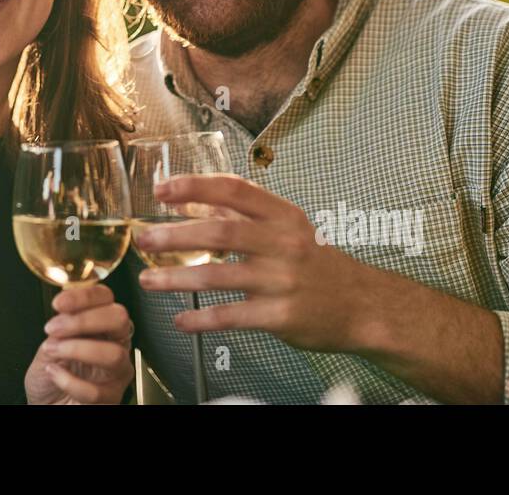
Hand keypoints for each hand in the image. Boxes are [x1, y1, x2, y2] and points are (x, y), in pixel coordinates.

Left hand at [25, 284, 133, 403]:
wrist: (45, 403)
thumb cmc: (50, 372)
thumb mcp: (49, 342)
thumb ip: (60, 326)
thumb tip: (65, 311)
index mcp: (102, 324)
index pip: (105, 297)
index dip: (84, 296)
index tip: (59, 303)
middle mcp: (115, 343)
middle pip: (119, 319)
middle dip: (84, 320)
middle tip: (55, 328)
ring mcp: (117, 372)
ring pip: (113, 354)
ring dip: (77, 349)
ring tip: (53, 351)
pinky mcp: (111, 398)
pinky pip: (95, 390)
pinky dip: (68, 381)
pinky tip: (54, 374)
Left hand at [134, 174, 380, 352]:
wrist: (364, 306)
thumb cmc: (320, 264)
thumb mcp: (289, 228)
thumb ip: (245, 213)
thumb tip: (198, 199)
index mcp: (283, 216)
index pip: (234, 190)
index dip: (194, 186)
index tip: (162, 189)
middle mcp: (283, 244)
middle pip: (221, 232)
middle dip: (176, 235)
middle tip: (144, 239)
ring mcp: (282, 281)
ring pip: (219, 277)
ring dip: (177, 279)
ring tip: (148, 281)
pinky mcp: (280, 316)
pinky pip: (231, 317)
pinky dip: (201, 320)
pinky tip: (181, 321)